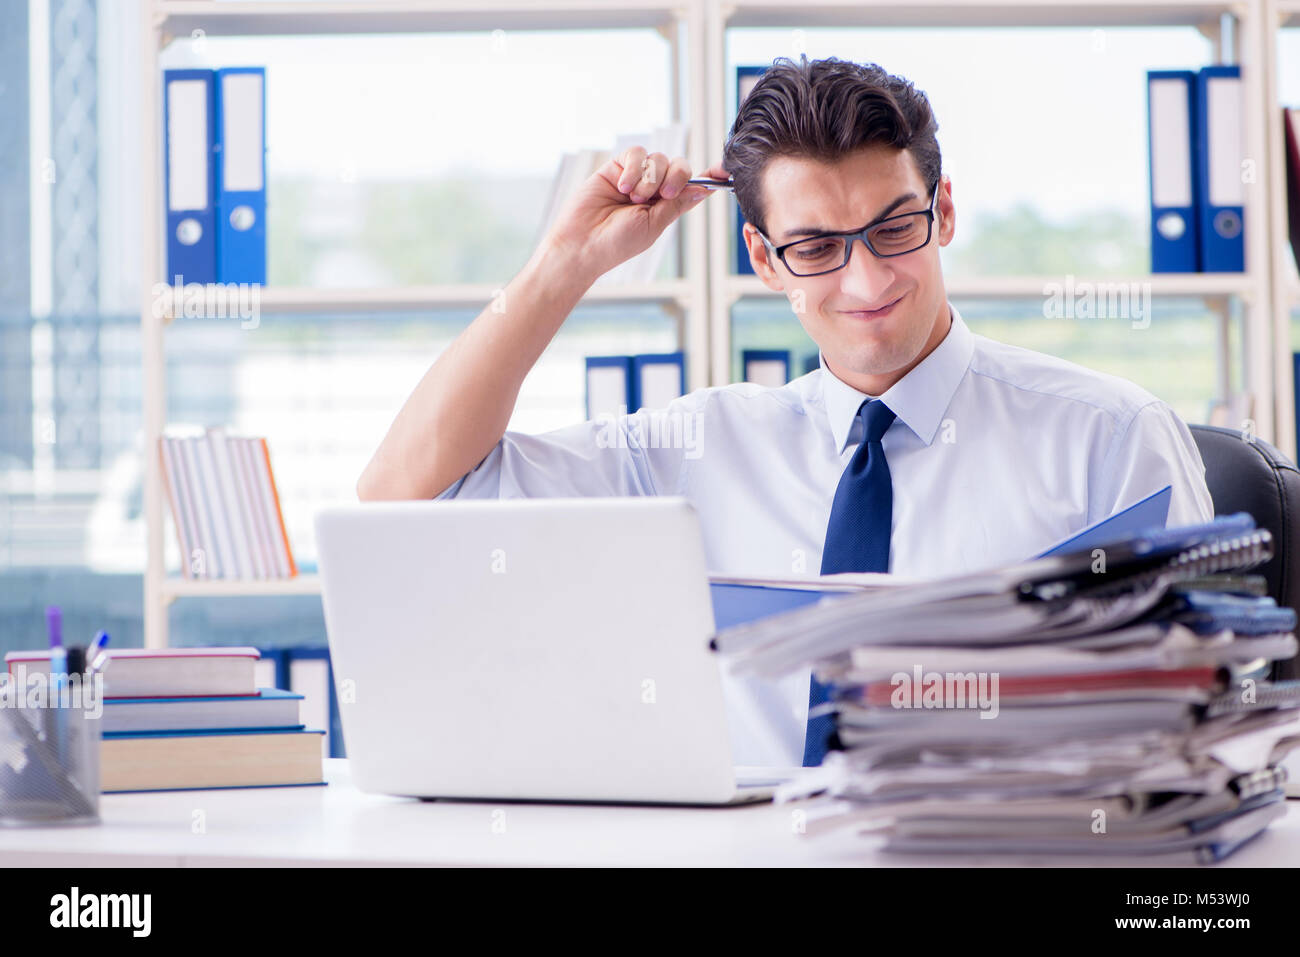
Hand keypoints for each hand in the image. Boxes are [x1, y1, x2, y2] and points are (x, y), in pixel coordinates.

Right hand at [542, 147, 726, 280]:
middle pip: (680, 166)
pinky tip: (622, 187)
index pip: (693, 185)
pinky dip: (633, 169)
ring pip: (658, 158)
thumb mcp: (654, 225)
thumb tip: (705, 188)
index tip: (724, 171)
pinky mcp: (617, 167)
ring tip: (633, 197)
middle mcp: (654, 190)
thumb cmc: (617, 243)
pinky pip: (636, 154)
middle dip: (676, 177)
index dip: (710, 176)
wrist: (583, 243)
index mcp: (667, 206)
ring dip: (650, 178)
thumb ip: (677, 204)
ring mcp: (636, 177)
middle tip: (663, 195)